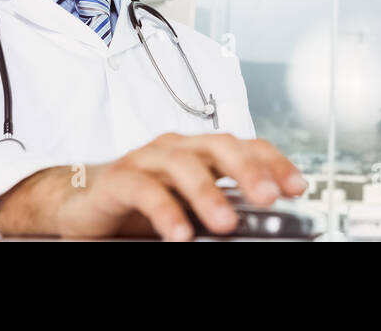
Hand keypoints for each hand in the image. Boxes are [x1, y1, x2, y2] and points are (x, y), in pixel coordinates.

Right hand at [53, 133, 307, 240]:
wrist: (83, 207)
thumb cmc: (141, 207)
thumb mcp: (191, 210)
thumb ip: (221, 212)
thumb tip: (264, 232)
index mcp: (201, 153)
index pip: (245, 147)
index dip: (274, 162)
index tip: (297, 187)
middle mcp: (177, 149)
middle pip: (220, 146)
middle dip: (248, 170)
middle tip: (268, 197)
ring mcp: (146, 159)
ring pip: (183, 164)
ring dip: (208, 193)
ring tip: (226, 223)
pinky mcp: (117, 179)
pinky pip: (144, 190)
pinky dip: (166, 211)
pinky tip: (180, 233)